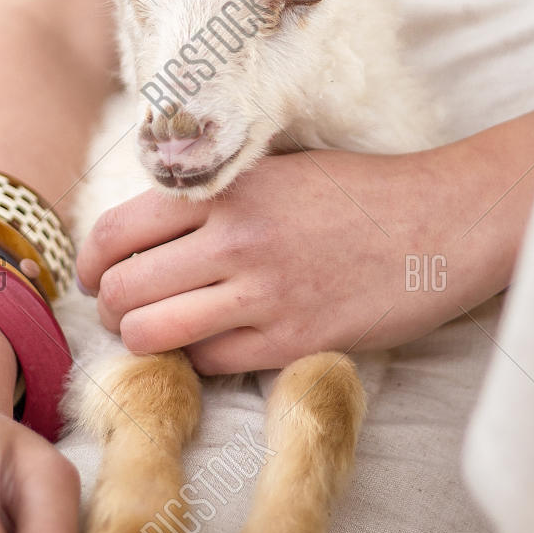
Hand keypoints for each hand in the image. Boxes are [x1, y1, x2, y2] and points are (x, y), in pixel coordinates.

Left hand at [76, 100, 533, 374]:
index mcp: (225, 190)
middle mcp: (234, 239)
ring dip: (141, 339)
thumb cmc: (360, 192)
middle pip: (122, 288)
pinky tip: (213, 344)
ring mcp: (263, 293)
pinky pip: (209, 362)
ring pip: (152, 333)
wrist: (444, 222)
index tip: (94, 274)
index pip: (116, 231)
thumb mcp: (277, 169)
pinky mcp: (293, 340)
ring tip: (154, 333)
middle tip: (123, 309)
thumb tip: (144, 228)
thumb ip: (213, 195)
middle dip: (110, 306)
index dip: (90, 261)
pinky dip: (198, 360)